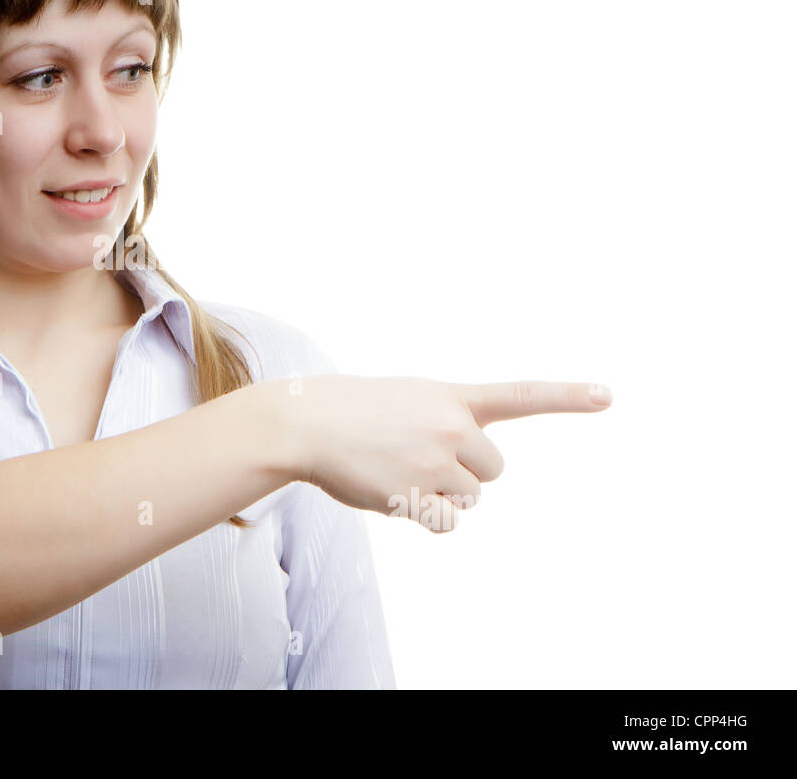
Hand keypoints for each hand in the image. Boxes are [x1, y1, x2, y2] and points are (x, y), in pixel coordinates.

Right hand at [273, 375, 611, 531]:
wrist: (305, 422)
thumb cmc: (353, 412)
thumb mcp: (408, 399)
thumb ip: (447, 422)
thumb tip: (464, 481)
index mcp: (452, 396)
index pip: (521, 395)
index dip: (568, 396)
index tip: (611, 394)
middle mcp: (452, 426)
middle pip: (492, 470)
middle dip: (464, 472)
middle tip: (419, 457)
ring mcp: (435, 461)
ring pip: (468, 497)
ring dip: (440, 493)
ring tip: (395, 468)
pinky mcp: (416, 495)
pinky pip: (445, 522)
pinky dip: (424, 515)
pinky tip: (390, 490)